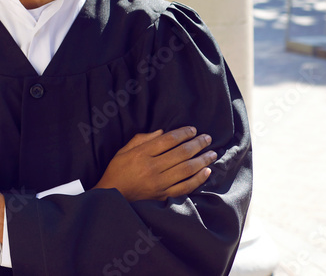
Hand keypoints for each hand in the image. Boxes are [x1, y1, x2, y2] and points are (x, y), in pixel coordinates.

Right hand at [92, 126, 215, 201]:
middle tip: (207, 138)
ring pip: (186, 169)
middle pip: (181, 153)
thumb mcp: (123, 150)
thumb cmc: (117, 170)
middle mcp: (152, 168)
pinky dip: (198, 179)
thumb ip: (142, 139)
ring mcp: (159, 183)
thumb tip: (163, 132)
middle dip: (197, 144)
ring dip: (202, 160)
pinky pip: (185, 187)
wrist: (113, 195)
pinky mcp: (164, 196)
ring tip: (212, 153)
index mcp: (141, 154)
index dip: (183, 133)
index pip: (168, 140)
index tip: (193, 129)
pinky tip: (206, 171)